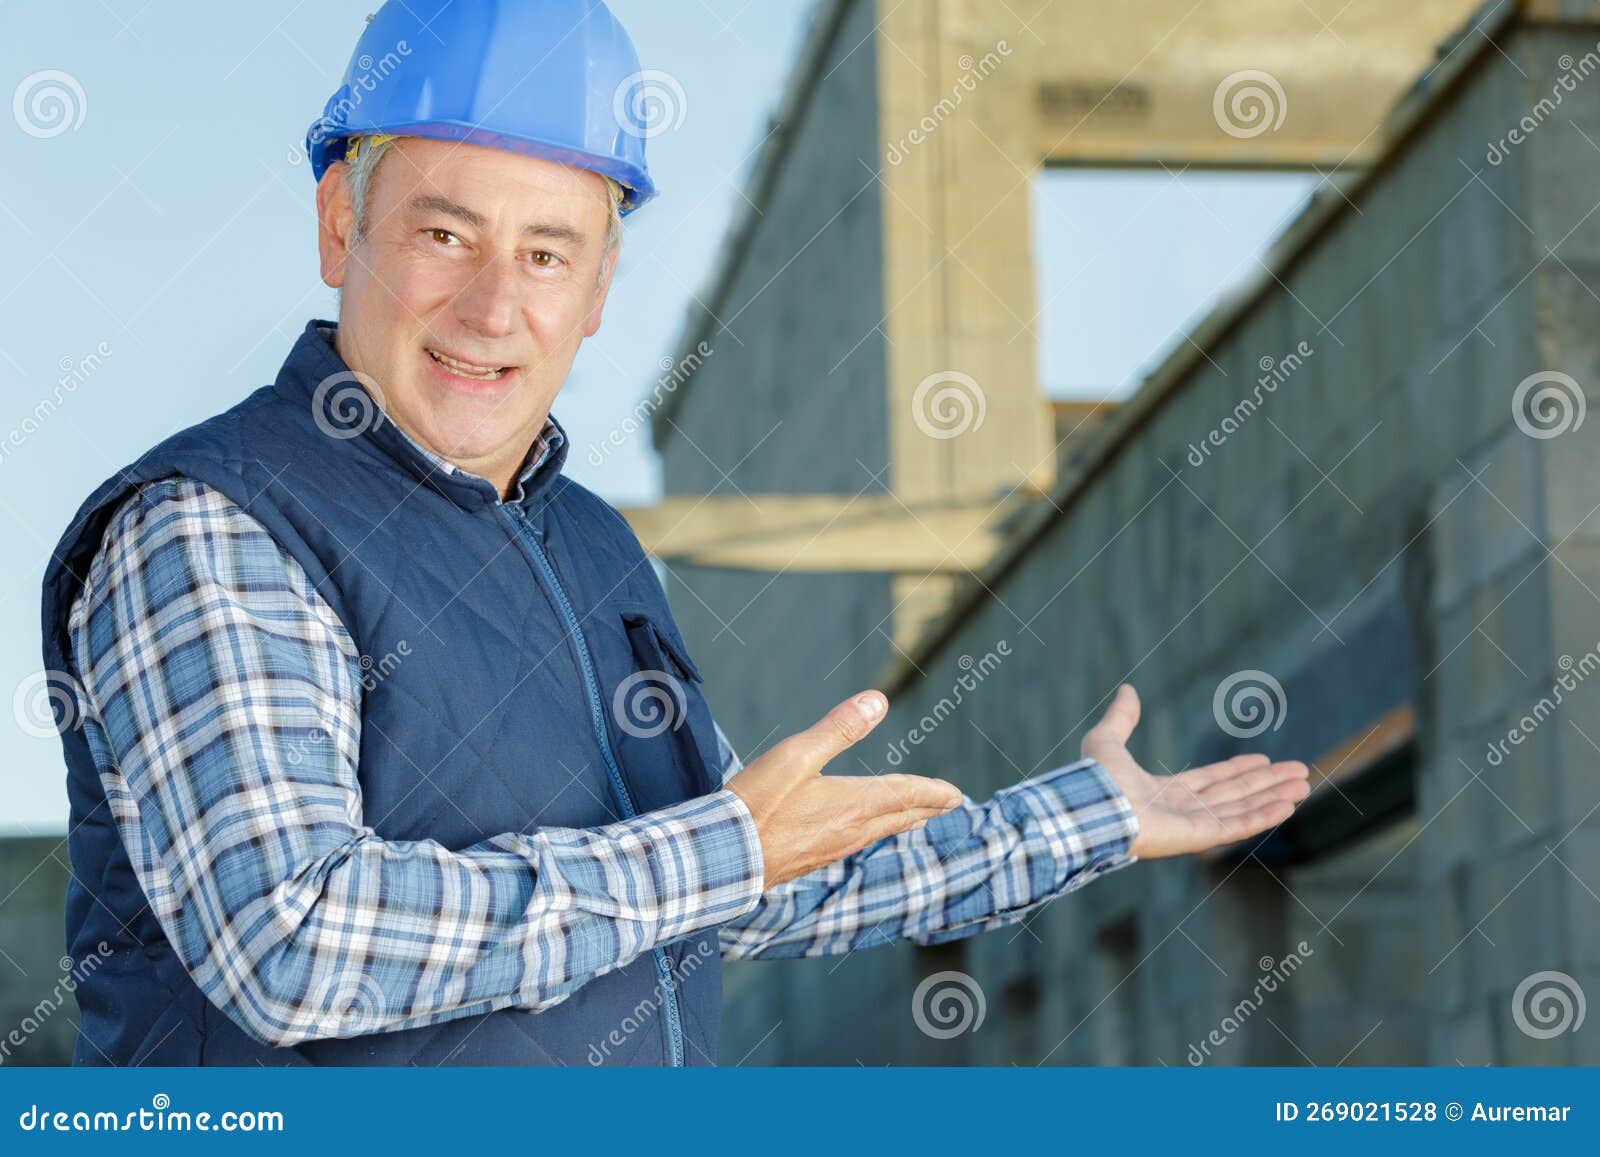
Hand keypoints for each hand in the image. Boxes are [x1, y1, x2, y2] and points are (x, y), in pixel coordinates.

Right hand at [727, 691, 963, 888]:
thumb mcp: (797, 755)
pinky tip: (861, 836)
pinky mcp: (812, 859)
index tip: (957, 795)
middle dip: (926, 808)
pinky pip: (856, 843)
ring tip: (917, 819)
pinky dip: (874, 834)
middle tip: (950, 804)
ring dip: (903, 821)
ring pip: (879, 833)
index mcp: (854, 803)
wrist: (724, 857)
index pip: (906, 794)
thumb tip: (878, 700)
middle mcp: (851, 830)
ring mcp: (832, 849)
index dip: (933, 792)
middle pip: (899, 817)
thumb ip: (839, 728)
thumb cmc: (757, 803)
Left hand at [1082, 684, 1310, 859]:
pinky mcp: (1198, 838)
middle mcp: (1182, 810)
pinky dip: (1263, 816)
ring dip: (1274, 797)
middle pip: (1236, 794)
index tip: (1265, 761)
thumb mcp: (1107, 739)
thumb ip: (1122, 717)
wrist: (1093, 806)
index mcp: (1164, 791)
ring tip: (1304, 787)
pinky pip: (1237, 825)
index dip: (1239, 771)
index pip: (1211, 780)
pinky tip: (1287, 806)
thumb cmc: (1095, 779)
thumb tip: (1127, 689)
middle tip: (1300, 774)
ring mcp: (1193, 826)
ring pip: (1243, 808)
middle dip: (1268, 784)